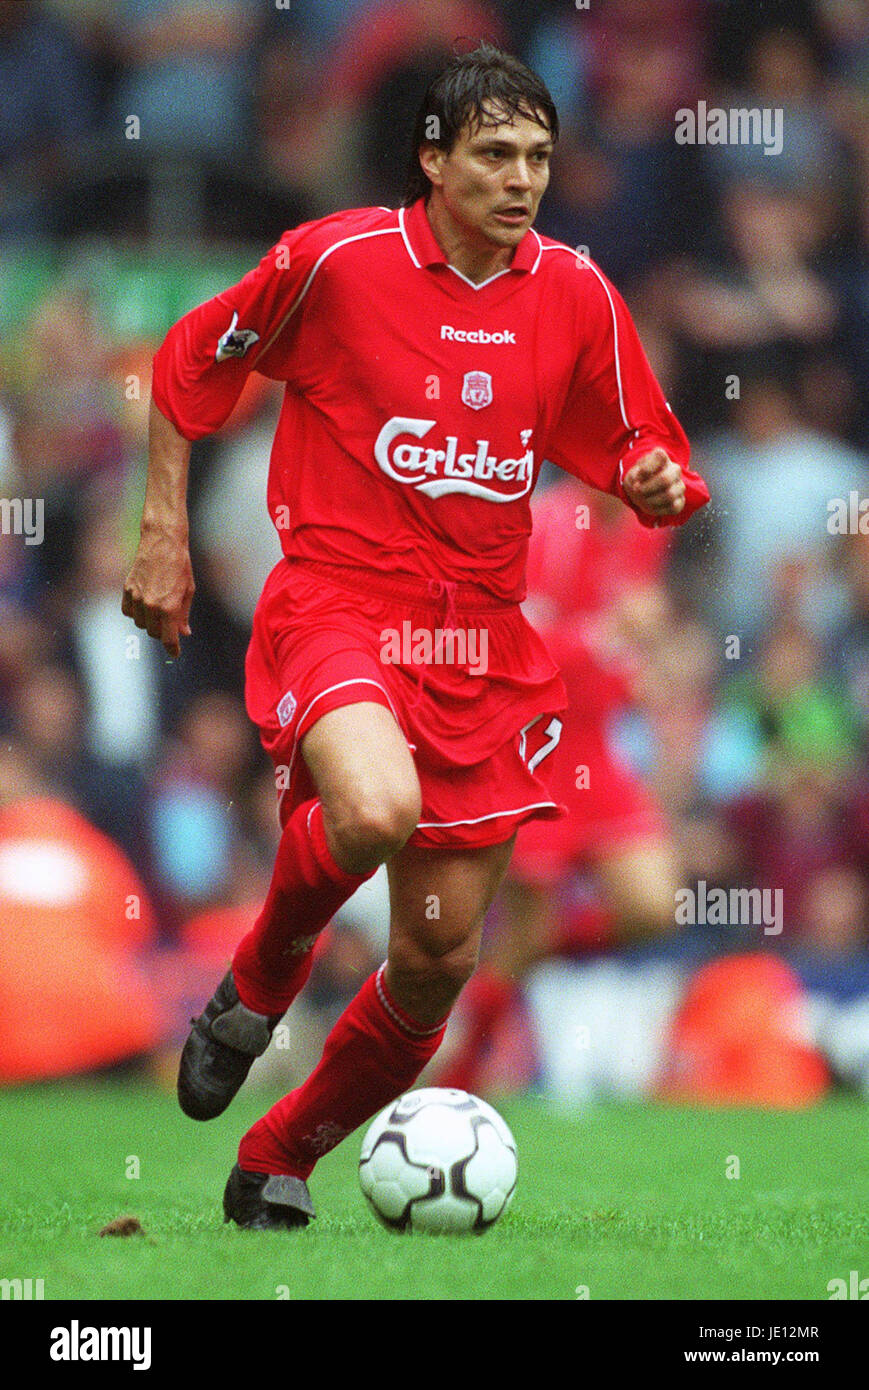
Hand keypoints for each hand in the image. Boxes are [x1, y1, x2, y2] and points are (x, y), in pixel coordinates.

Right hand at [122, 523, 193, 658]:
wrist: (163, 543)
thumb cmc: (180, 566)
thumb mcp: (188, 592)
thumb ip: (184, 615)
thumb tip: (184, 632)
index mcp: (168, 608)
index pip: (168, 639)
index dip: (172, 648)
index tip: (174, 653)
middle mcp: (151, 606)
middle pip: (154, 633)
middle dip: (162, 633)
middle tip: (170, 624)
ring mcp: (137, 598)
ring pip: (140, 624)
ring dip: (149, 622)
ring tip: (158, 609)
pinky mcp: (127, 589)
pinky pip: (128, 611)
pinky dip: (136, 612)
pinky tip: (144, 604)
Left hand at [621, 448, 685, 517]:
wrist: (642, 491)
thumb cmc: (638, 480)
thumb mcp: (631, 474)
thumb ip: (635, 476)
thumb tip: (639, 486)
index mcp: (662, 458)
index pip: (659, 456)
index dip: (645, 469)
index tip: (637, 475)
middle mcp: (675, 469)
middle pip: (665, 479)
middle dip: (647, 488)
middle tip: (637, 491)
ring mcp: (679, 485)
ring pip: (669, 495)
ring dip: (651, 500)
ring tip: (642, 499)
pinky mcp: (680, 501)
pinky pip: (673, 507)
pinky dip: (658, 509)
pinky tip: (651, 506)